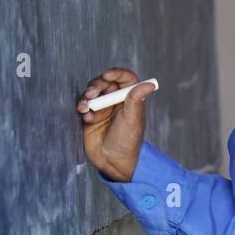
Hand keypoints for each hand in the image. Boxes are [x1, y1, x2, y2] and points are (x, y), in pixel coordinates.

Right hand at [76, 67, 158, 183]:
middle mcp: (116, 101)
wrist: (113, 162)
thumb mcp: (133, 120)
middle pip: (104, 83)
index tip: (107, 75)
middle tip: (91, 94)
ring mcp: (103, 109)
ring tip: (85, 108)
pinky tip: (87, 118)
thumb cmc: (127, 141)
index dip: (117, 73)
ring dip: (86, 97)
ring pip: (91, 93)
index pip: (125, 79)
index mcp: (131, 99)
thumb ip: (136, 100)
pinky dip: (83, 109)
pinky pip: (84, 106)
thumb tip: (150, 84)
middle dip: (96, 85)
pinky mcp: (90, 117)